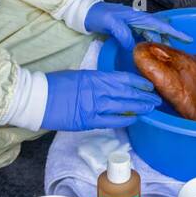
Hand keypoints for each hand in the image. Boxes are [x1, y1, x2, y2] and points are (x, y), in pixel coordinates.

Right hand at [40, 68, 161, 130]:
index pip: (123, 79)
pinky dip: (124, 120)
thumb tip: (113, 84)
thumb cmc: (56, 84)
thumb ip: (97, 80)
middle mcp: (97, 91)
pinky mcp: (88, 121)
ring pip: (122, 107)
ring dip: (139, 108)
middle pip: (127, 93)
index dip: (138, 82)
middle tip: (156, 99)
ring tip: (150, 109)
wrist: (38, 99)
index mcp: (94, 76)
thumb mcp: (80, 75)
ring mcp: (93, 107)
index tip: (149, 84)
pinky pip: (111, 121)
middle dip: (144, 96)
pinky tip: (133, 119)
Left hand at [83, 3, 191, 50]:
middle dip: (170, 38)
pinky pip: (142, 36)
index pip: (160, 24)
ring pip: (151, 34)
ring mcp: (132, 24)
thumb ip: (123, 33)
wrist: (85, 12)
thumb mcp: (110, 23)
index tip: (187, 38)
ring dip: (159, 42)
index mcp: (136, 16)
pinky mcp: (127, 28)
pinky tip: (149, 50)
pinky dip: (149, 42)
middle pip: (158, 29)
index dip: (174, 32)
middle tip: (179, 51)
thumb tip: (134, 47)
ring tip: (166, 53)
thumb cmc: (97, 15)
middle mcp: (137, 19)